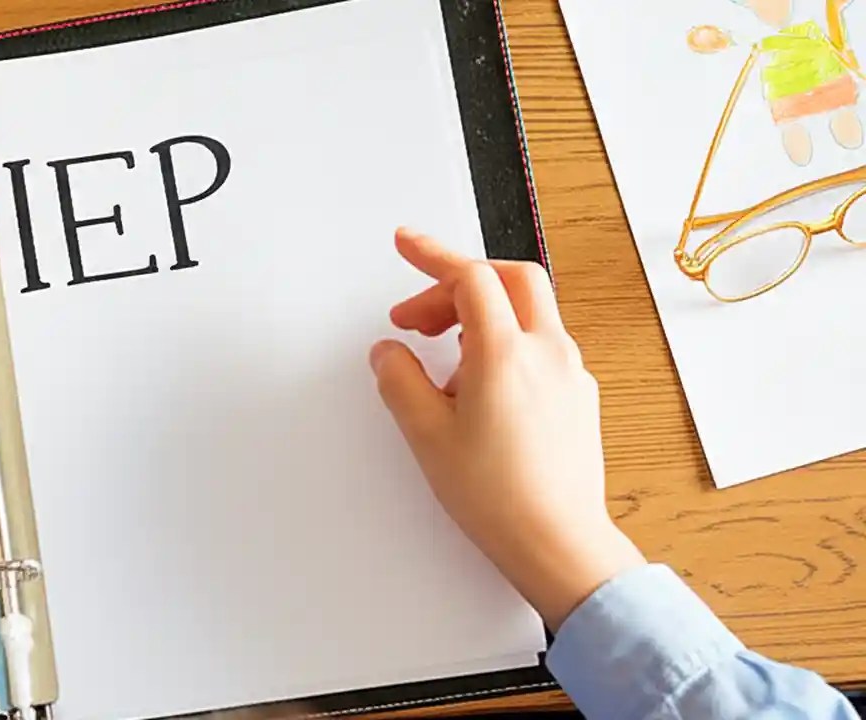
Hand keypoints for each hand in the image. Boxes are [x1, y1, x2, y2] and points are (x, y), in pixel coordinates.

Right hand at [370, 228, 643, 629]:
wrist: (558, 543)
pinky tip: (479, 391)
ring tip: (443, 368)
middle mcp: (546, 351)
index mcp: (504, 352)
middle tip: (418, 313)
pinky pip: (539, 347)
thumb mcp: (427, 435)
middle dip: (459, 281)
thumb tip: (388, 353)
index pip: (470, 277)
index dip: (433, 255)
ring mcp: (569, 373)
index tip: (406, 244)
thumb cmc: (498, 497)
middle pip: (510, 279)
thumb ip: (400, 381)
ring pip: (526, 313)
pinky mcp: (578, 397)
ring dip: (481, 319)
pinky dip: (504, 346)